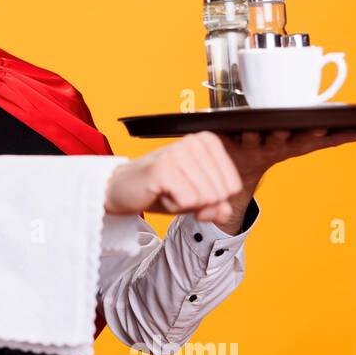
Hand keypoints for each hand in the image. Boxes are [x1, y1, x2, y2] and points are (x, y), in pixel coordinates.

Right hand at [104, 131, 243, 223]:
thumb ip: (218, 206)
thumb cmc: (160, 189)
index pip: (234, 186)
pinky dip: (173, 206)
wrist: (122, 189)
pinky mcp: (164, 168)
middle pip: (220, 194)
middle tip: (176, 191)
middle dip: (199, 203)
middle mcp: (195, 142)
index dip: (213, 199)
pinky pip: (187, 201)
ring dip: (185, 204)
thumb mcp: (198, 199)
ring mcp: (179, 153)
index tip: (190, 188)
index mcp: (208, 142)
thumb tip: (222, 211)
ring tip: (168, 190)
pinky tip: (160, 193)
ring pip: (205, 198)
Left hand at [214, 127, 355, 180]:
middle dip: (285, 133)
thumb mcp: (302, 143)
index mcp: (289, 146)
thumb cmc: (274, 147)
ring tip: (251, 126)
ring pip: (249, 136)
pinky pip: (222, 133)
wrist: (236, 170)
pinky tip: (220, 122)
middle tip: (287, 125)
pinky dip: (220, 129)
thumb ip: (330, 138)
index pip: (306, 142)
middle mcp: (269, 146)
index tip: (322, 127)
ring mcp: (246, 144)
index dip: (315, 136)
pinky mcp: (223, 141)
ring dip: (252, 132)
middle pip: (279, 139)